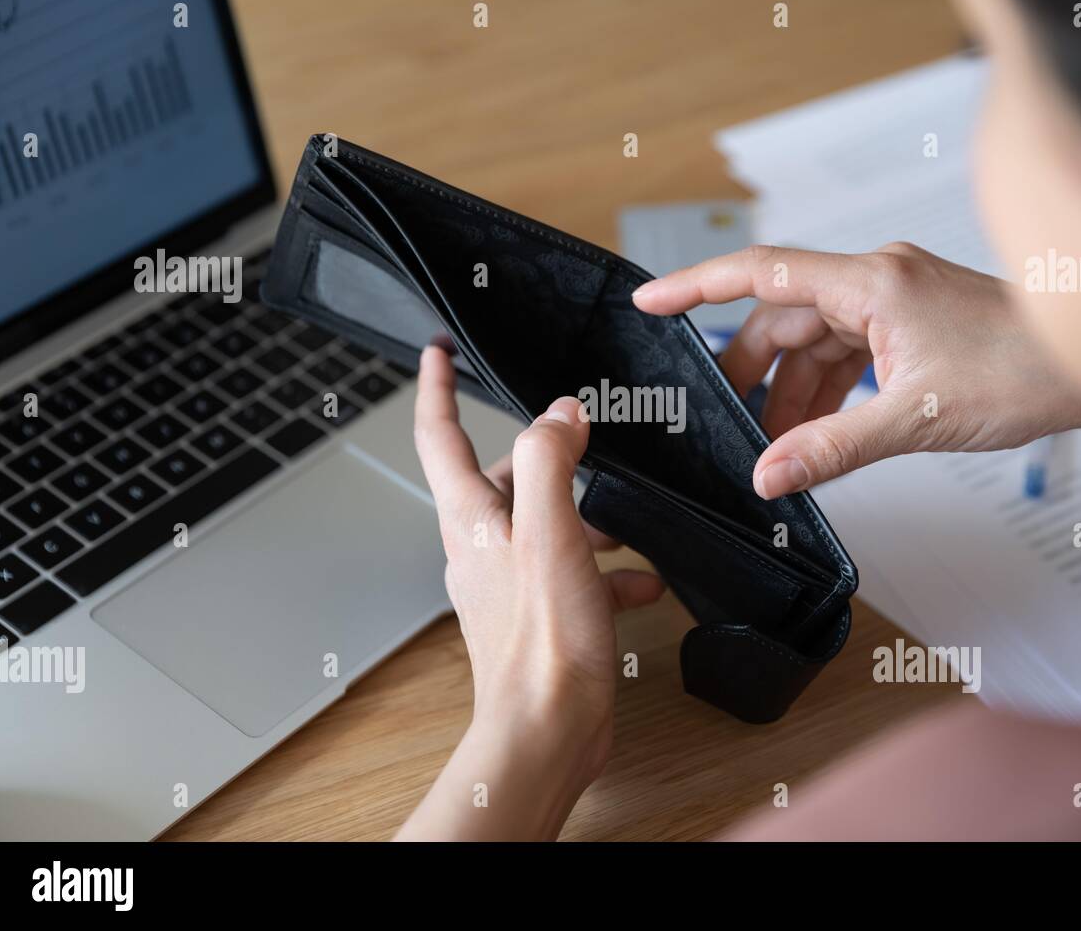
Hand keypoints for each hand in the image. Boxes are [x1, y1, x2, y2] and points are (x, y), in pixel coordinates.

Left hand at [399, 346, 662, 839]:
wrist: (548, 730)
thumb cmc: (544, 643)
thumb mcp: (550, 532)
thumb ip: (550, 461)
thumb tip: (558, 414)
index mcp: (471, 518)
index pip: (440, 436)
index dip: (437, 387)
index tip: (439, 352)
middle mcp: (481, 548)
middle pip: (503, 479)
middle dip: (547, 459)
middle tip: (584, 440)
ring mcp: (508, 584)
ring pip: (545, 527)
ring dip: (588, 519)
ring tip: (628, 528)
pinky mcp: (539, 617)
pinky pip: (571, 574)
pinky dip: (606, 571)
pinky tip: (642, 584)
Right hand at [633, 243, 1080, 497]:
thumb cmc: (1023, 372)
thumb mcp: (914, 420)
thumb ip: (832, 448)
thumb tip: (770, 476)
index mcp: (871, 282)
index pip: (763, 272)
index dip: (698, 286)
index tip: (651, 301)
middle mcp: (878, 279)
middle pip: (784, 315)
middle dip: (752, 369)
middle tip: (728, 420)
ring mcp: (895, 298)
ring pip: (815, 338)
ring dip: (792, 390)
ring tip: (781, 444)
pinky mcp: (910, 320)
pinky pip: (847, 350)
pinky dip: (827, 390)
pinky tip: (820, 431)